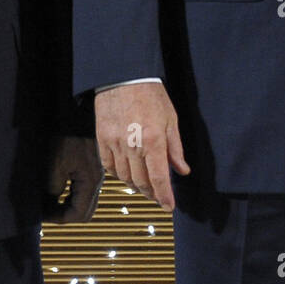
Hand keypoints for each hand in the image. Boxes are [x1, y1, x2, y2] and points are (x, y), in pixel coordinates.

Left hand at [43, 135, 103, 222]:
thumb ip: (53, 189)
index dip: (58, 218)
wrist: (76, 114)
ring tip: (48, 201)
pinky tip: (57, 189)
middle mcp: (97, 180)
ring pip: (84, 201)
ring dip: (67, 205)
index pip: (78, 214)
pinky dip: (70, 195)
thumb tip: (50, 203)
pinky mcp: (90, 167)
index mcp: (91, 182)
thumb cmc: (66, 136)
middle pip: (85, 212)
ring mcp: (95, 173)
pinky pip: (83, 190)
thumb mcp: (55, 165)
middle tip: (45, 211)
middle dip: (64, 215)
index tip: (42, 215)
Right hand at [94, 82, 189, 211]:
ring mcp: (115, 143)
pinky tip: (126, 173)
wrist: (124, 78)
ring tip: (144, 185)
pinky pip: (109, 167)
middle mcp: (133, 145)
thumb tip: (182, 170)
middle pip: (141, 182)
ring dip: (136, 185)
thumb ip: (176, 148)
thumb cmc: (150, 94)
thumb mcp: (170, 119)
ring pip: (125, 177)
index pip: (159, 178)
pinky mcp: (102, 139)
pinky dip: (118, 174)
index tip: (169, 206)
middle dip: (151, 193)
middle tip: (158, 196)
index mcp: (153, 140)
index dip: (164, 196)